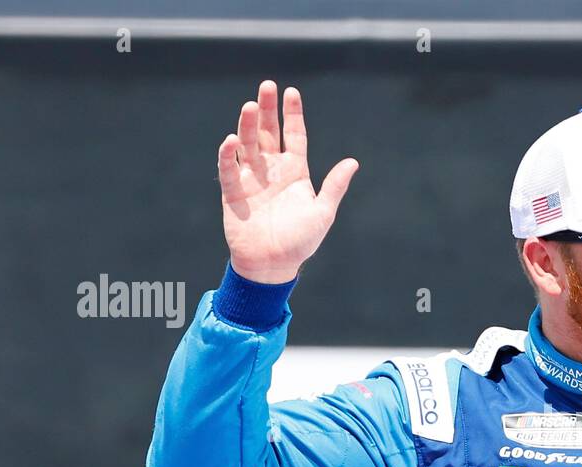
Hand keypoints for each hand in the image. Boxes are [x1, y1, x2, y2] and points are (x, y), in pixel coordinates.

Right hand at [217, 81, 358, 283]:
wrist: (274, 265)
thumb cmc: (300, 241)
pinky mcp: (233, 193)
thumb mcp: (322, 212)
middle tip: (266, 86)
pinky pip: (229, 170)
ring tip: (250, 106)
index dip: (292, 114)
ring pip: (248, 145)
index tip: (291, 92)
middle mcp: (272, 170)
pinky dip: (228, 155)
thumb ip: (334, 185)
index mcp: (295, 172)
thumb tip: (353, 162)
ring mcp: (251, 180)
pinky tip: (232, 140)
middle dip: (266, 110)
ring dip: (247, 126)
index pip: (294, 136)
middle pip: (267, 133)